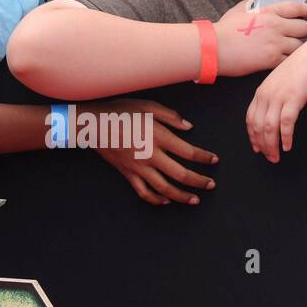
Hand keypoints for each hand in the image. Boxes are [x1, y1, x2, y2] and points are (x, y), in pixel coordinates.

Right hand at [93, 99, 217, 204]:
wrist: (92, 124)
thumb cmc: (119, 111)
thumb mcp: (147, 106)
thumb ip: (170, 116)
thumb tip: (189, 128)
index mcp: (159, 136)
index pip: (189, 152)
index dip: (205, 158)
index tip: (214, 160)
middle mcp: (151, 155)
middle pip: (182, 174)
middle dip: (200, 181)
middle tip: (211, 185)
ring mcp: (139, 167)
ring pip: (165, 188)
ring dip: (183, 196)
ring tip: (195, 199)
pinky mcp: (128, 173)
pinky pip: (144, 192)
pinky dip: (156, 199)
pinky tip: (166, 200)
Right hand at [214, 0, 306, 77]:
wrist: (213, 47)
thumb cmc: (223, 29)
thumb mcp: (239, 10)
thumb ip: (254, 5)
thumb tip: (261, 4)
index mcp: (268, 11)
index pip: (297, 7)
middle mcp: (275, 26)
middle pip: (304, 28)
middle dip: (302, 31)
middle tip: (296, 34)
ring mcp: (275, 44)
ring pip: (300, 46)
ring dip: (295, 47)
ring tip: (287, 48)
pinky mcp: (271, 60)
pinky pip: (289, 60)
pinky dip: (286, 60)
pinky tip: (280, 59)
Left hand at [245, 38, 306, 162]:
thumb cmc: (302, 70)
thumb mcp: (281, 82)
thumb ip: (274, 95)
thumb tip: (273, 112)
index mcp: (261, 92)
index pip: (250, 118)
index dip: (252, 135)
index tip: (256, 147)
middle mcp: (266, 95)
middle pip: (258, 126)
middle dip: (262, 144)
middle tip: (269, 158)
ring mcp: (279, 97)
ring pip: (269, 127)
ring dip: (272, 145)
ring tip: (276, 157)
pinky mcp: (293, 99)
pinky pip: (286, 123)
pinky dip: (286, 137)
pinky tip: (288, 146)